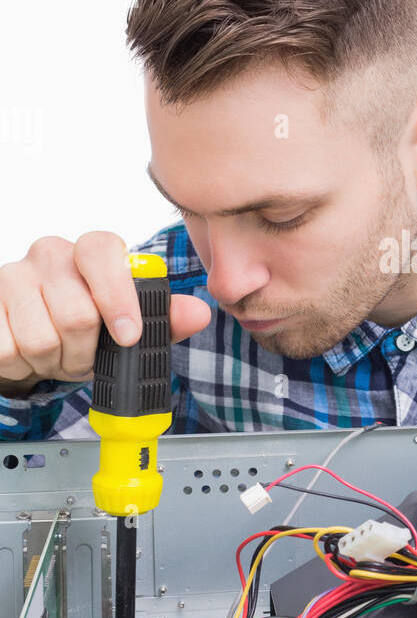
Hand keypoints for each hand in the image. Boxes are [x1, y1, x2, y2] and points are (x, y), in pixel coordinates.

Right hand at [0, 232, 210, 396]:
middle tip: (83, 355)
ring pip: (41, 339)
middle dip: (84, 352)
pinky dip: (22, 367)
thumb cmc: (83, 321)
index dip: (117, 297)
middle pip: (76, 314)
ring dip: (54, 363)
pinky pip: (7, 351)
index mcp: (90, 250)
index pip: (102, 252)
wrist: (27, 332)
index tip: (129, 335)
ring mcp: (11, 276)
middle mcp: (49, 253)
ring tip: (57, 354)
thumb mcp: (128, 322)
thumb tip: (197, 313)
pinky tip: (27, 354)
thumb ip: (164, 317)